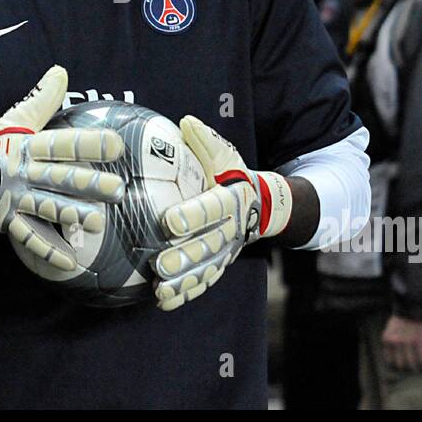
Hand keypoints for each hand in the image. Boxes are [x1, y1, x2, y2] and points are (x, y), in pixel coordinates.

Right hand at [0, 65, 125, 274]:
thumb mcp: (17, 118)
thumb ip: (43, 98)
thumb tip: (61, 70)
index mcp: (29, 147)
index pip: (62, 144)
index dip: (87, 144)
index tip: (116, 144)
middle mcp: (24, 172)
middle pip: (59, 178)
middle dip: (88, 184)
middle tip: (118, 190)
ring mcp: (15, 198)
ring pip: (47, 207)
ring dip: (72, 215)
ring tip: (98, 222)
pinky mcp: (8, 220)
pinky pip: (29, 237)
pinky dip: (49, 250)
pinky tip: (71, 261)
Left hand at [152, 116, 292, 311]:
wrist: (262, 205)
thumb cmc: (233, 176)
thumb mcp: (225, 156)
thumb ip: (205, 142)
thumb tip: (186, 121)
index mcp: (232, 198)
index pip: (213, 207)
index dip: (194, 215)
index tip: (169, 221)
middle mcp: (232, 228)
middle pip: (210, 245)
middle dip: (185, 256)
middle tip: (160, 263)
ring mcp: (227, 250)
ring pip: (207, 269)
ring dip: (184, 281)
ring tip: (159, 288)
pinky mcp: (220, 264)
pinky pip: (204, 282)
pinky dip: (185, 293)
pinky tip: (162, 300)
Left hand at [381, 314, 421, 371]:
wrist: (412, 304)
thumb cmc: (403, 317)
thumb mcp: (391, 329)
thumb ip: (392, 342)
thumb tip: (397, 359)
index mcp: (386, 339)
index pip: (389, 362)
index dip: (396, 368)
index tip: (402, 369)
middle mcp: (395, 342)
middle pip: (400, 365)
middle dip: (407, 370)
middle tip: (412, 370)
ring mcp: (407, 342)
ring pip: (411, 365)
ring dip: (416, 370)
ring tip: (420, 371)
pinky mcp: (418, 341)